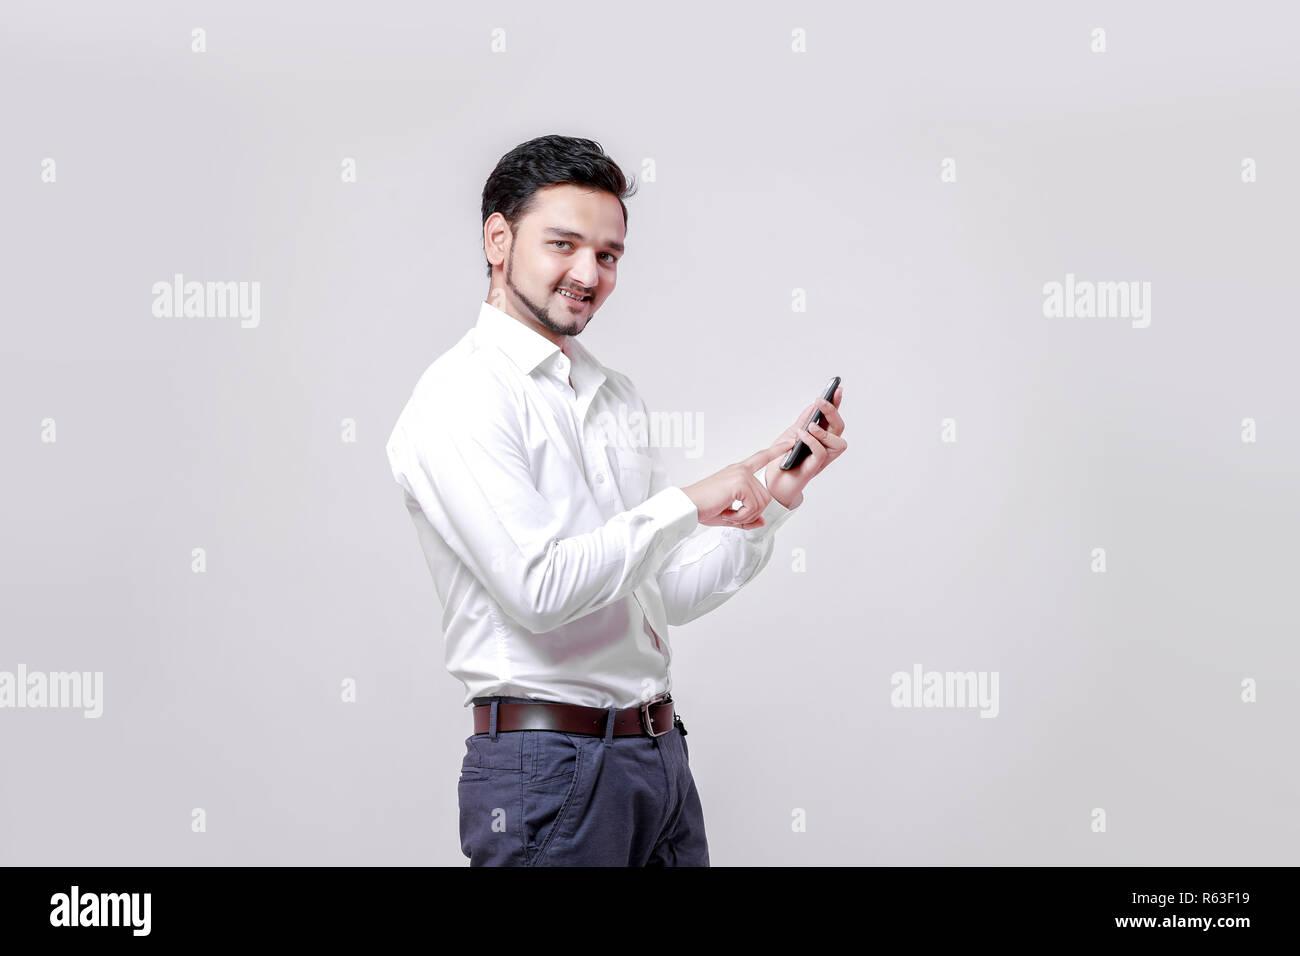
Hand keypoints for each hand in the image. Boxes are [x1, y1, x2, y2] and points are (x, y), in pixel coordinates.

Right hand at [682, 438, 799, 529]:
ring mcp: (741, 475)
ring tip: (728, 513)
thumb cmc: (703, 507)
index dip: (776, 451)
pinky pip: (753, 507)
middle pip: (766, 497)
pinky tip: (728, 513)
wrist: (687, 507)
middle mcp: (741, 471)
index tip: (790, 442)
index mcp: (737, 473)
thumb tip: (762, 521)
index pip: (760, 458)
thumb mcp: (729, 516)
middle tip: (731, 514)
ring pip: (761, 504)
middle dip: (751, 513)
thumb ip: (747, 518)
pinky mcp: (739, 483)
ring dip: (745, 515)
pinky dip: (741, 516)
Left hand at [765, 385, 847, 509]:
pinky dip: (813, 441)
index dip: (837, 403)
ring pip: (838, 442)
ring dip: (825, 430)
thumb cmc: (784, 460)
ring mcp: (822, 458)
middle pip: (839, 427)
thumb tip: (813, 405)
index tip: (837, 388)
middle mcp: (826, 447)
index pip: (832, 418)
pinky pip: (821, 452)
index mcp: (821, 437)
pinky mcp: (815, 468)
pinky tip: (802, 434)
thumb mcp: (791, 434)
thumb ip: (804, 421)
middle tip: (820, 401)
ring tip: (811, 425)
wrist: (773, 483)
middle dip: (832, 412)